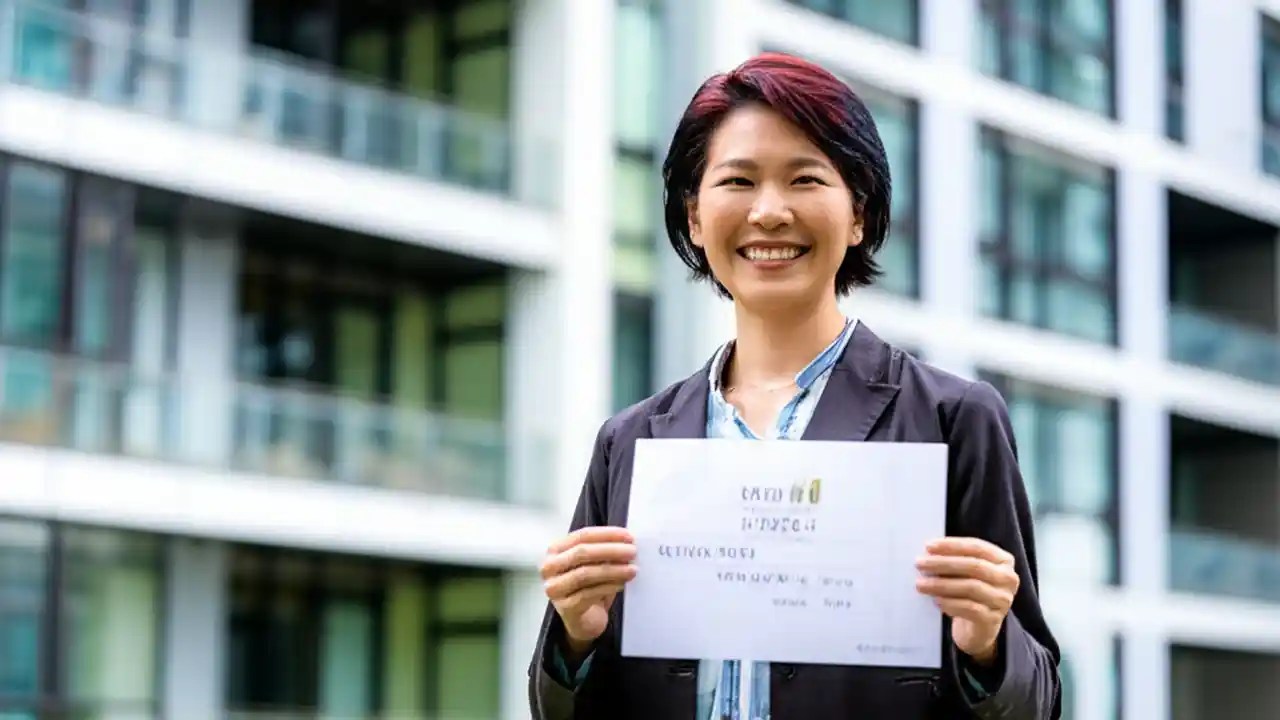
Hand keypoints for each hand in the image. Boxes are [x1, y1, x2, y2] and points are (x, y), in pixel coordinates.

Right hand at [540, 526, 636, 657]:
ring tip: (632, 569)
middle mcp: (550, 568)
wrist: (584, 620)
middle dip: (610, 550)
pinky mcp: (566, 607)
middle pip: (581, 552)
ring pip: (585, 573)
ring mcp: (555, 588)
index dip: (607, 534)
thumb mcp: (594, 564)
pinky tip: (622, 583)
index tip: (628, 536)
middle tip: (632, 551)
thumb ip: (604, 551)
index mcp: (556, 551)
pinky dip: (608, 586)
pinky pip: (589, 594)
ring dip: (613, 569)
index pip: (582, 536)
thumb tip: (626, 541)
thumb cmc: (589, 587)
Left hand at [915, 537, 1018, 664]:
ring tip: (921, 584)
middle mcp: (1008, 578)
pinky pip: (970, 608)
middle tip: (920, 564)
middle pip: (974, 566)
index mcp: (1003, 560)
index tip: (928, 546)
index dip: (952, 545)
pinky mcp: (993, 619)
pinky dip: (950, 603)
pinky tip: (935, 600)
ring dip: (942, 584)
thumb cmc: (969, 592)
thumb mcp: (965, 572)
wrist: (977, 628)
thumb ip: (954, 559)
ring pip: (971, 587)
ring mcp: (1003, 600)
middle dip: (943, 563)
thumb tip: (929, 552)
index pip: (977, 547)